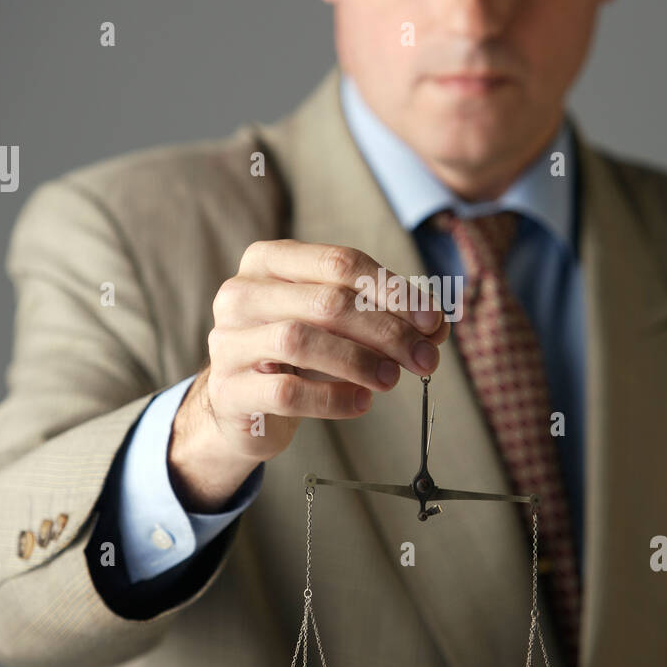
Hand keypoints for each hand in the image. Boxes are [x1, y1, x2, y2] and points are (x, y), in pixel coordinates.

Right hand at [167, 240, 449, 510]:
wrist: (243, 405)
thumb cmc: (296, 354)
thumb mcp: (336, 325)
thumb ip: (383, 316)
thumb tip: (437, 327)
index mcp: (268, 261)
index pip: (339, 263)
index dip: (393, 291)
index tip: (433, 321)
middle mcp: (241, 294)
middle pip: (326, 301)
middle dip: (387, 330)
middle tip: (425, 358)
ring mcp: (228, 342)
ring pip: (301, 340)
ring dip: (359, 361)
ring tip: (393, 379)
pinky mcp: (230, 391)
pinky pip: (287, 392)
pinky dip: (333, 398)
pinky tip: (362, 403)